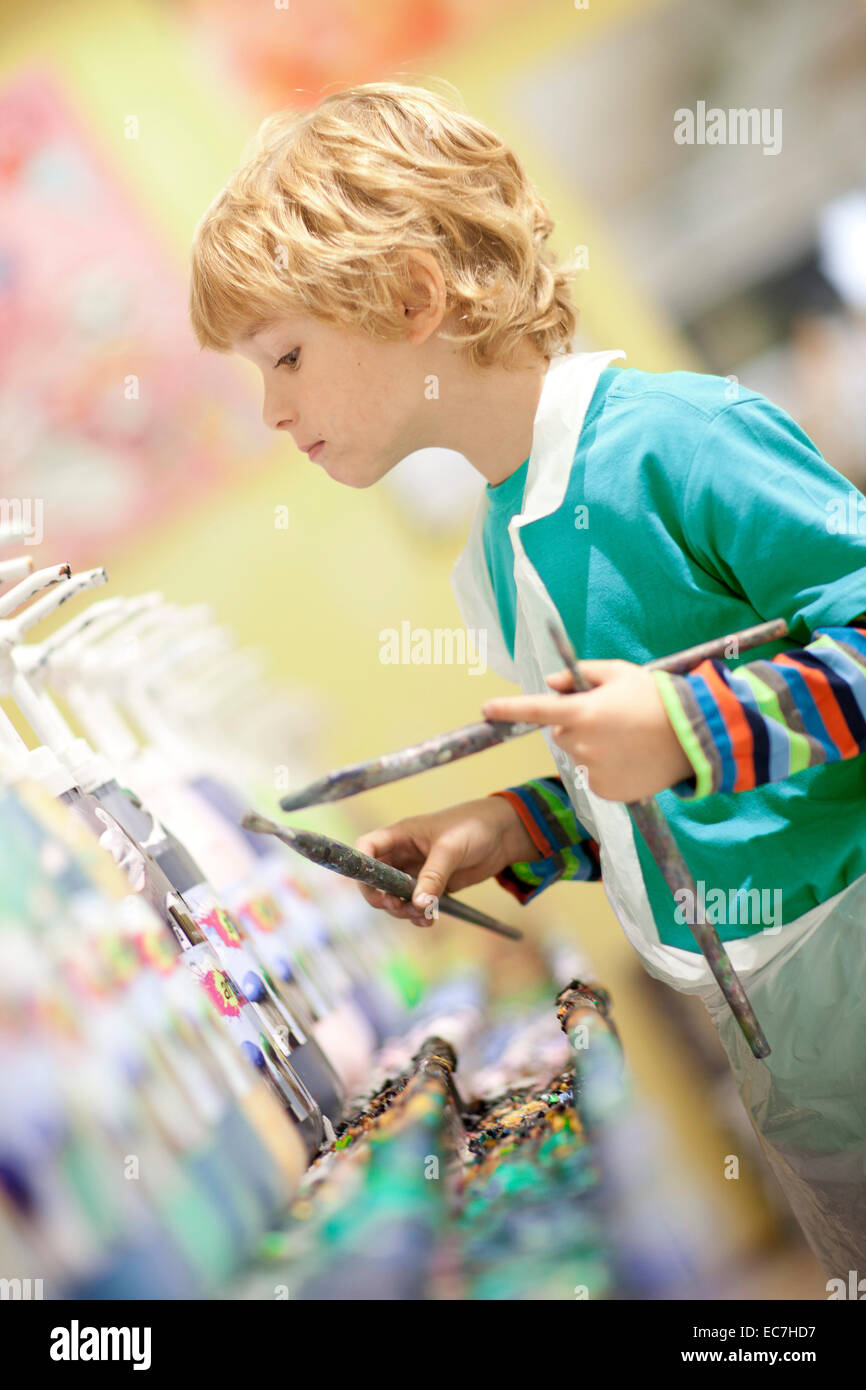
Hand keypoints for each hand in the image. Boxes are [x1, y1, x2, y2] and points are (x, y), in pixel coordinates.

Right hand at [353, 797, 536, 926]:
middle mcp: (403, 854)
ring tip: (421, 916)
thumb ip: (434, 876)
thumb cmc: (474, 827)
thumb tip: (418, 905)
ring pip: (395, 896)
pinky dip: (418, 915)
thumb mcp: (451, 849)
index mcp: (401, 835)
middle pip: (376, 880)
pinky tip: (428, 920)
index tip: (373, 889)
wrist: (504, 834)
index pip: (366, 849)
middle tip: (399, 908)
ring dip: (402, 910)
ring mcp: (417, 871)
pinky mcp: (432, 886)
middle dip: (383, 898)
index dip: (361, 868)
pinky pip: (415, 904)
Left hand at [481, 660, 692, 802]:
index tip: (486, 709)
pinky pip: (594, 777)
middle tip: (612, 718)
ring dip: (594, 747)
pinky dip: (606, 769)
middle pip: (562, 733)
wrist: (696, 737)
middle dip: (578, 724)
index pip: (536, 710)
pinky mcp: (606, 792)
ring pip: (579, 755)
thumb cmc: (657, 698)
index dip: (509, 709)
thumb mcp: (619, 673)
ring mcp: (594, 771)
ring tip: (629, 738)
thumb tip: (551, 684)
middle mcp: (583, 744)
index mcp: (583, 712)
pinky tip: (631, 758)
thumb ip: (579, 675)